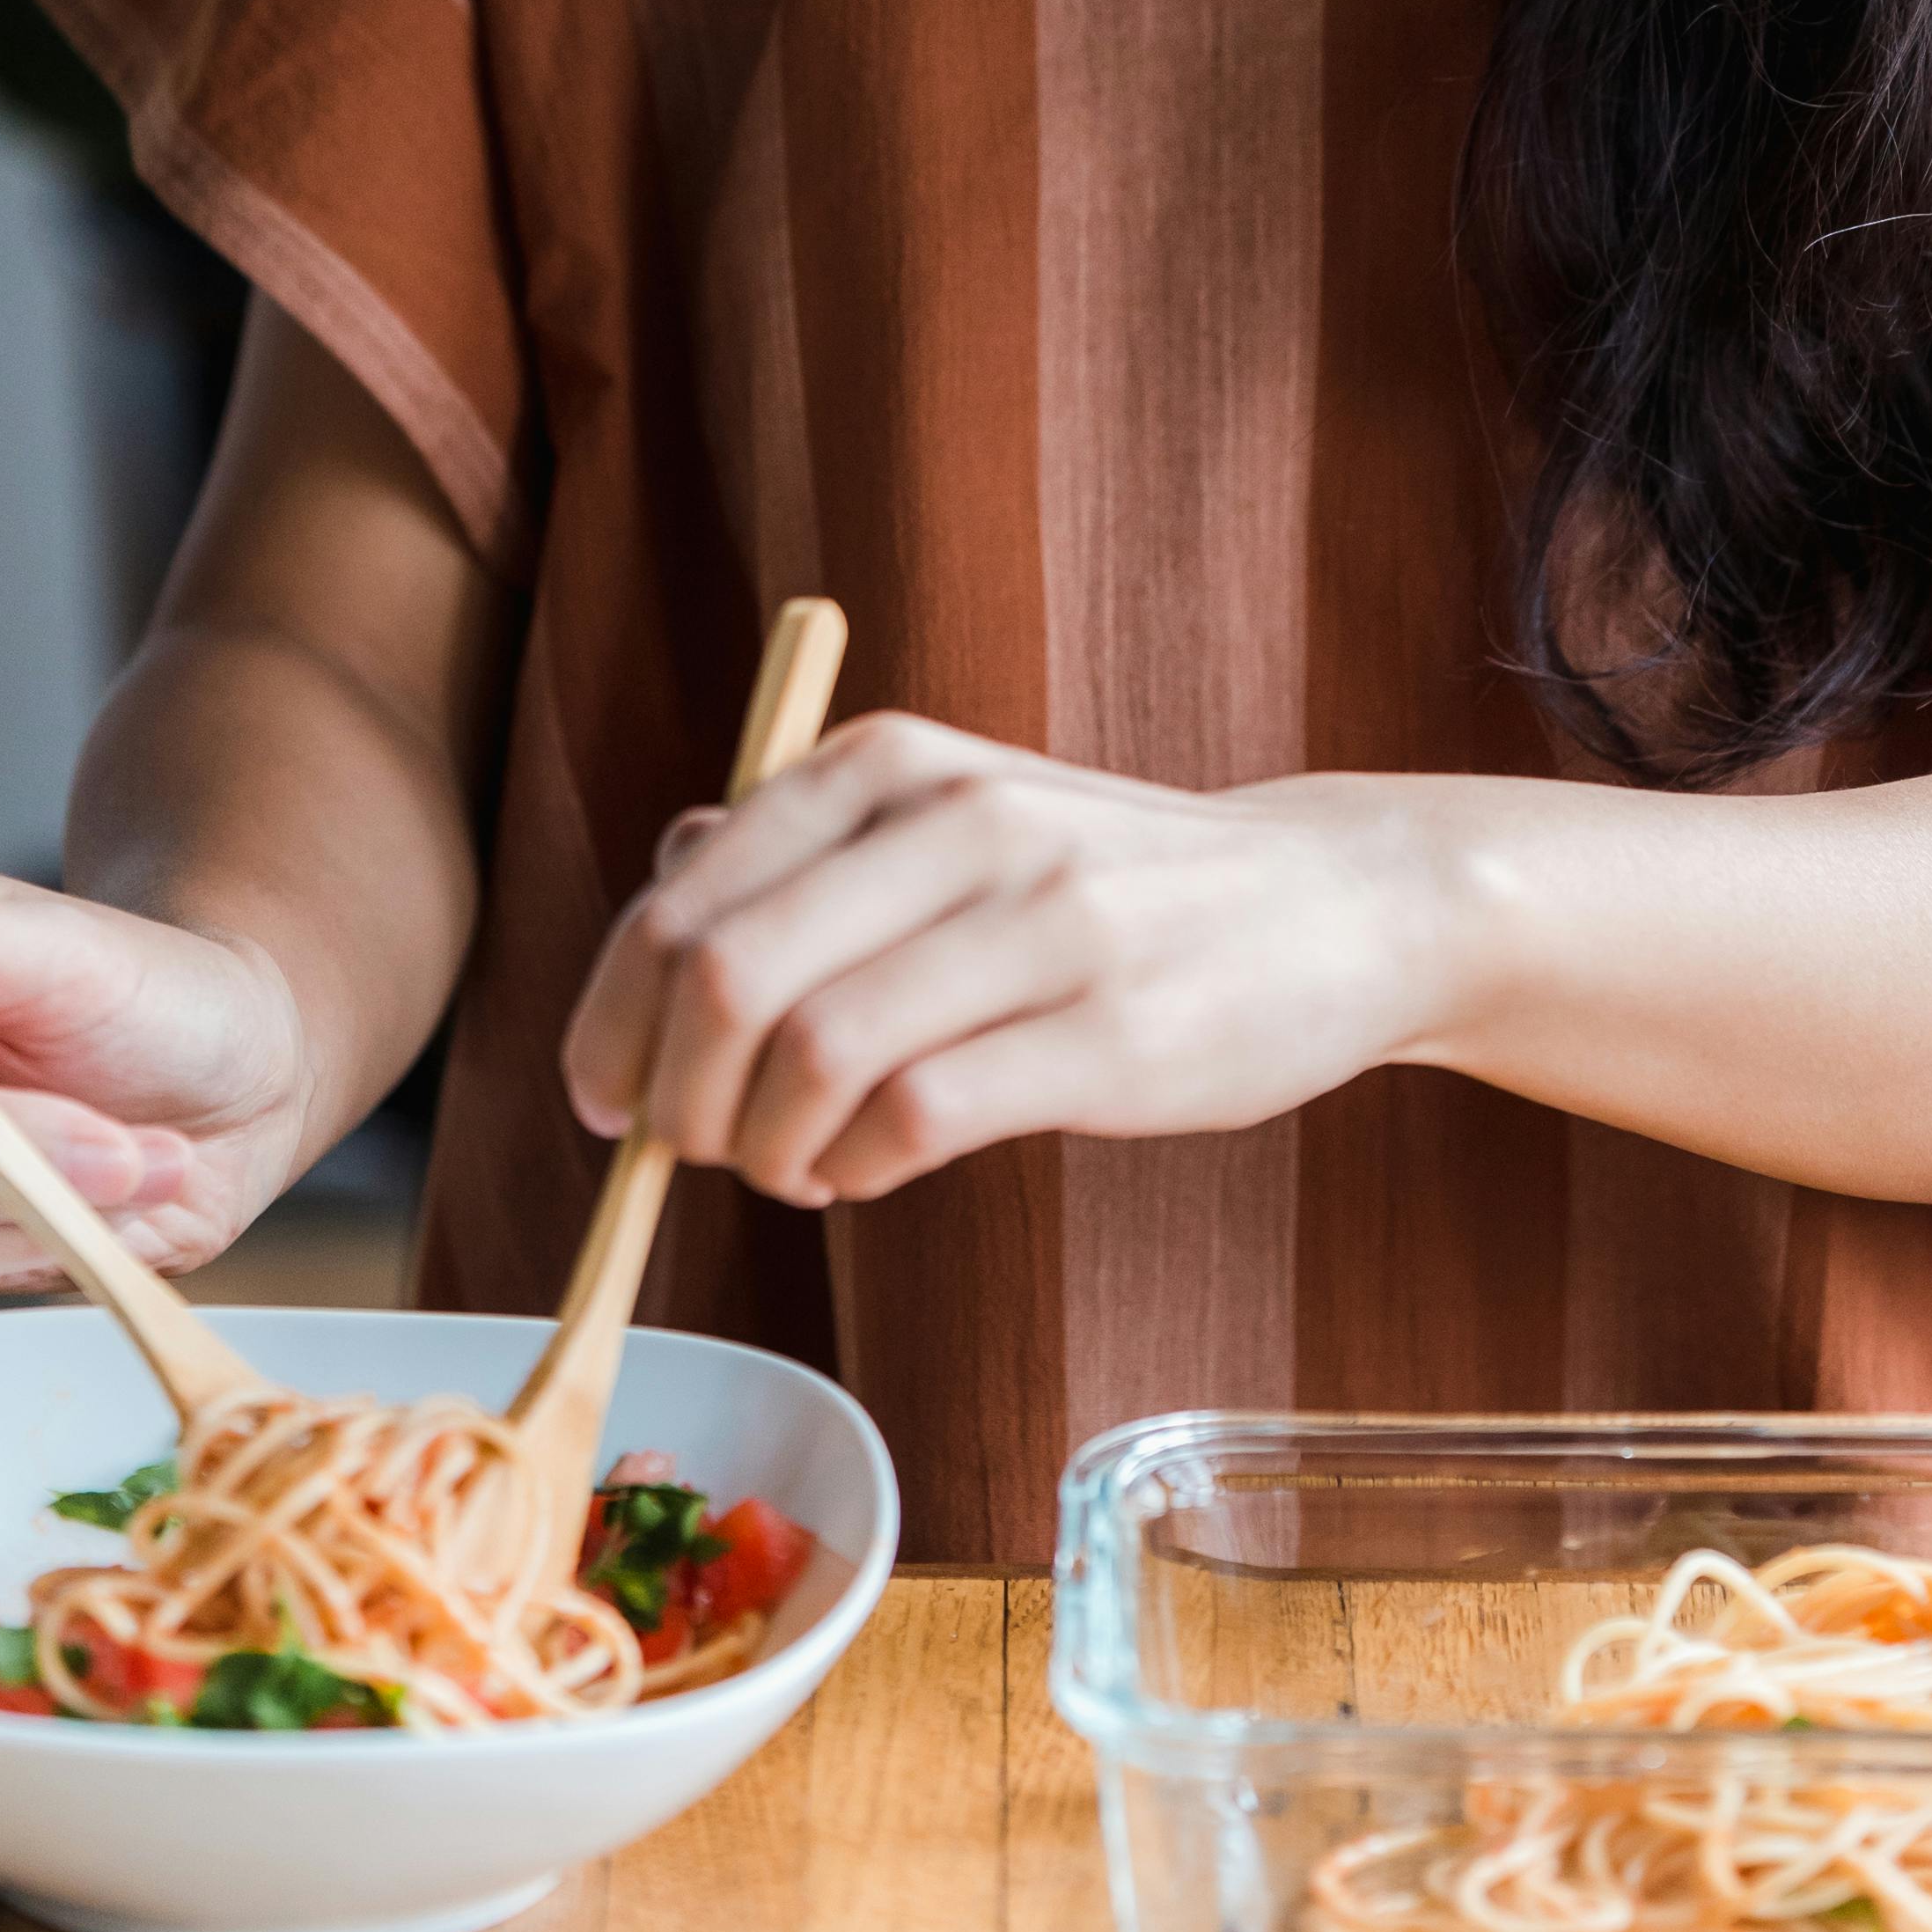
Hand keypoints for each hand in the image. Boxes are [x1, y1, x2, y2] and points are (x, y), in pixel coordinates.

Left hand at [561, 720, 1474, 1206]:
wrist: (1327, 902)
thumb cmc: (1109, 880)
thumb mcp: (953, 817)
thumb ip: (809, 849)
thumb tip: (663, 889)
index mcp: (891, 763)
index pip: (685, 899)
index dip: (611, 1017)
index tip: (604, 1096)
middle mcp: (956, 821)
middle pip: (726, 978)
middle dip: (675, 1100)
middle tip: (692, 1152)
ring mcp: (1039, 923)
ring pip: (811, 1053)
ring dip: (767, 1149)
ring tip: (800, 1165)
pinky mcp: (1106, 1033)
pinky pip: (919, 1118)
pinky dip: (861, 1166)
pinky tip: (875, 1167)